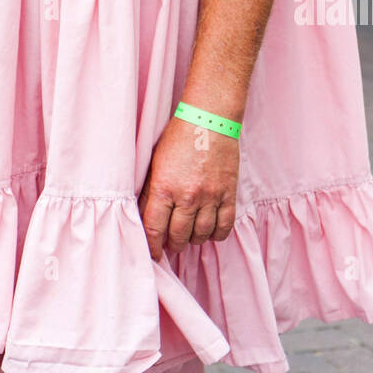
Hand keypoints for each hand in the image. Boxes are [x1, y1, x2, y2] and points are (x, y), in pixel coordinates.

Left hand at [138, 116, 238, 259]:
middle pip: (178, 236)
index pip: (154, 228)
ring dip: (193, 240)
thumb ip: (150, 190)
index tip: (153, 254)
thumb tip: (143, 216)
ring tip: (189, 236)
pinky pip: (224, 227)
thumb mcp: (155, 161)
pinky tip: (209, 231)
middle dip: (172, 244)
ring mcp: (211, 196)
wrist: (210, 118)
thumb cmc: (178, 137)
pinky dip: (216, 234)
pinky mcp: (229, 194)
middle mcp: (188, 195)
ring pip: (201, 235)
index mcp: (164, 186)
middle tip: (171, 243)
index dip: (152, 247)